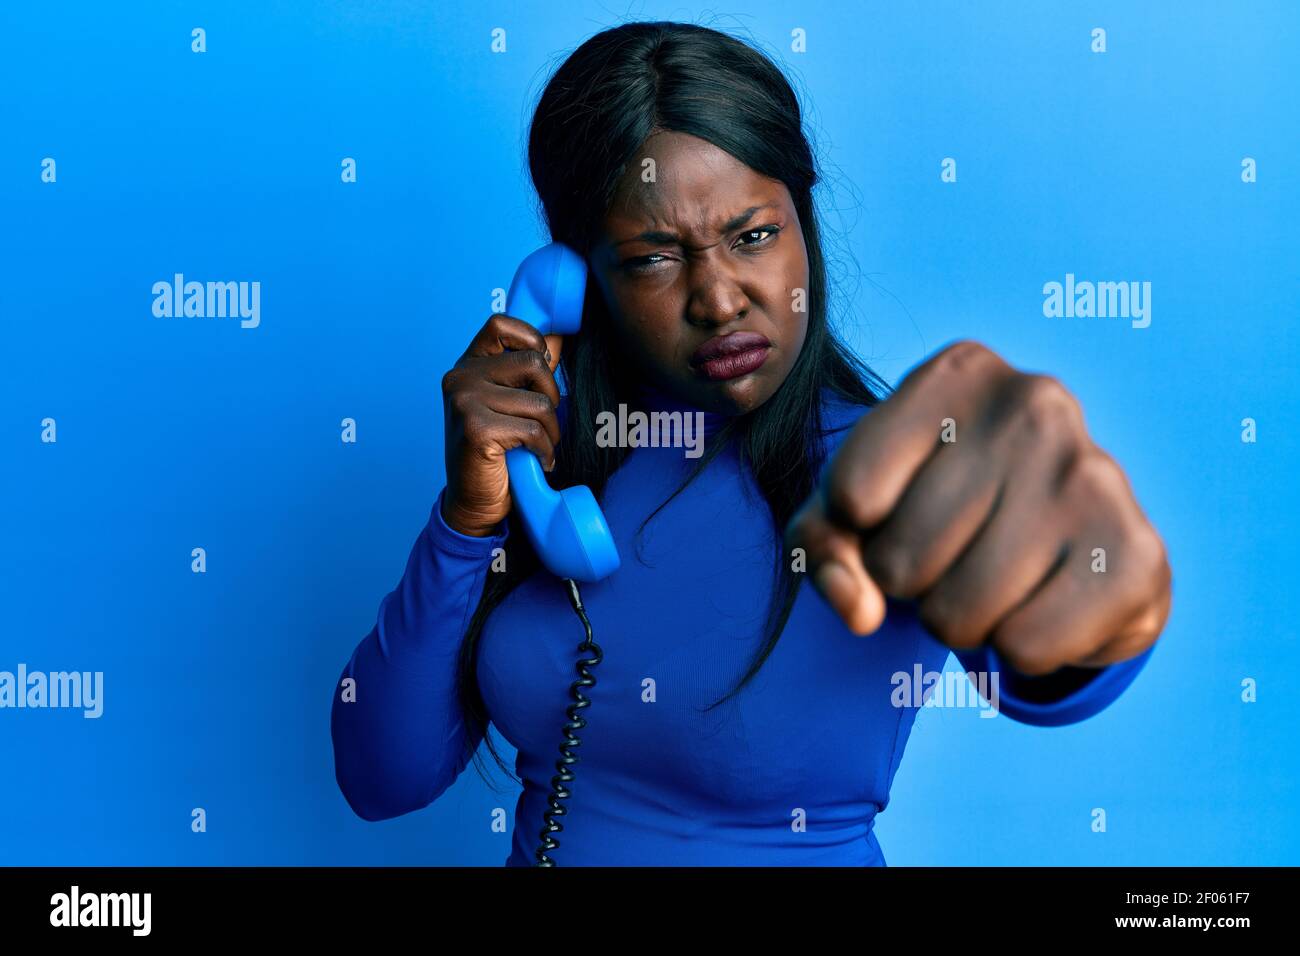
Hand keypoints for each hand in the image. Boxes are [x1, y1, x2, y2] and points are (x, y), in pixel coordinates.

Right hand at [440, 314, 563, 536]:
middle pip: (533, 363)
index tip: (542, 369)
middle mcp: (460, 377)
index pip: (501, 324)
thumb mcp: (509, 404)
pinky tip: (538, 460)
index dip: (532, 339)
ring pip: (539, 402)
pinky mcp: (475, 428)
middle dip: (552, 396)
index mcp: (467, 365)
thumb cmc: (496, 453)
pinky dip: (544, 450)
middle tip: (545, 424)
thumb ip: (525, 372)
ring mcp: (464, 401)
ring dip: (550, 431)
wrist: (474, 502)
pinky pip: (533, 430)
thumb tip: (558, 339)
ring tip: (540, 447)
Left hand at [786, 340, 1170, 675]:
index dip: (857, 531)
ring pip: (958, 615)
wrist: (1069, 540)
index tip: (893, 510)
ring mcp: (1093, 474)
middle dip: (908, 584)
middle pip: (900, 562)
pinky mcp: (1136, 554)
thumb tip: (859, 612)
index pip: (850, 494)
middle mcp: (1034, 405)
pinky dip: (1016, 650)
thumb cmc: (936, 506)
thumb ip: (821, 547)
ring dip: (958, 621)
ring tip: (991, 578)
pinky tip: (1041, 603)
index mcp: (957, 374)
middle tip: (949, 555)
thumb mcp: (853, 507)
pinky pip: (1025, 649)